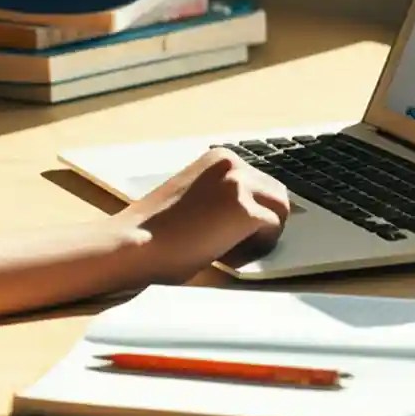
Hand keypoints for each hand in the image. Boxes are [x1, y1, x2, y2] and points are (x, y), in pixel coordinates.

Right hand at [123, 148, 290, 283]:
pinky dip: (257, 249)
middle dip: (266, 221)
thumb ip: (223, 196)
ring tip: (232, 251)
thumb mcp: (194, 196)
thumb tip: (253, 212)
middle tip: (239, 245)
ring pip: (280, 211)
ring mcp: (239, 185)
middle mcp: (232, 164)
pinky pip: (272, 232)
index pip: (260, 183)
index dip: (253, 211)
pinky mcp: (244, 211)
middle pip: (277, 194)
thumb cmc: (155, 230)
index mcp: (219, 158)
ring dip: (264, 234)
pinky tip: (228, 257)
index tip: (232, 232)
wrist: (134, 243)